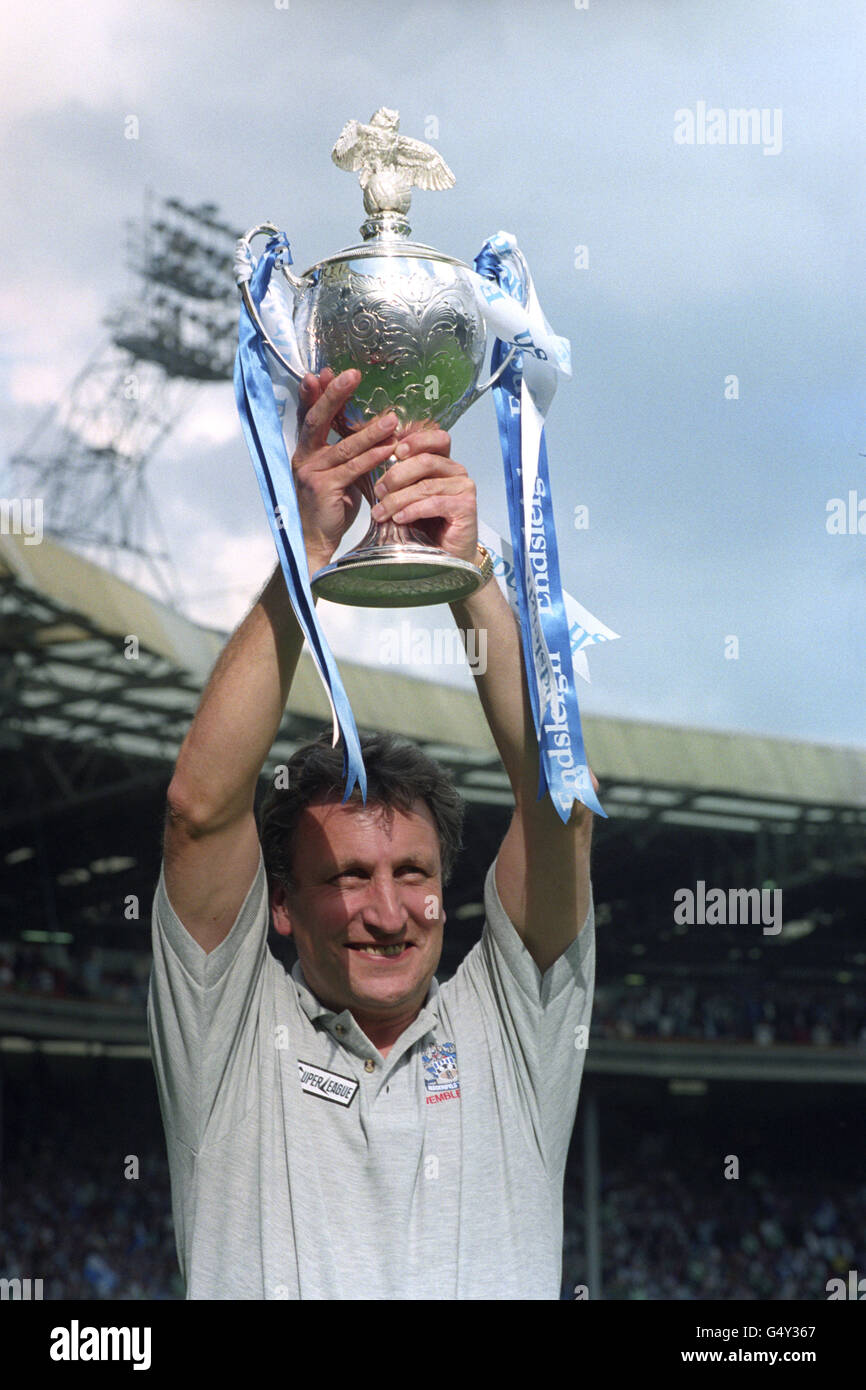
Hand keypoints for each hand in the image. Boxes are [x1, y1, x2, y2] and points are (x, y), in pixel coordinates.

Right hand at [293, 368, 398, 568]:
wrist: (317, 542)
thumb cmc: (331, 506)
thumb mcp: (337, 472)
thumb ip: (345, 450)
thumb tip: (373, 427)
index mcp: (305, 451)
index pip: (308, 415)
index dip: (315, 393)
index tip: (325, 370)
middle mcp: (303, 458)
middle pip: (317, 420)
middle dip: (334, 395)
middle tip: (352, 374)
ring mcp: (310, 473)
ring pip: (343, 446)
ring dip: (369, 430)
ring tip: (392, 418)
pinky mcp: (323, 489)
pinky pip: (352, 469)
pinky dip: (373, 457)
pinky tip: (390, 448)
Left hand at [369, 427, 477, 563]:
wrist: (446, 557)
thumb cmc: (426, 526)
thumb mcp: (408, 497)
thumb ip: (400, 479)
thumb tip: (374, 463)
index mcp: (444, 463)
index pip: (436, 439)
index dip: (414, 440)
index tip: (393, 451)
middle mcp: (457, 472)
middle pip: (425, 461)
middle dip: (396, 476)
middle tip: (378, 492)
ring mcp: (464, 488)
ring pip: (425, 486)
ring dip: (398, 499)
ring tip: (381, 512)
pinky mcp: (466, 507)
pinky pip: (434, 503)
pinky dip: (412, 511)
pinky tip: (399, 519)